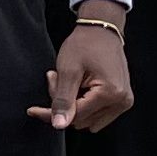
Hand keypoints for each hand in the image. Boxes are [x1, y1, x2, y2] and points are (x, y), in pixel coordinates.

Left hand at [36, 7, 134, 132]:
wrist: (102, 30)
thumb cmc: (85, 44)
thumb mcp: (68, 70)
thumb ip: (63, 99)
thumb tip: (59, 125)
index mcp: (111, 93)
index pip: (75, 116)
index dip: (51, 113)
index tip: (33, 110)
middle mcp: (121, 101)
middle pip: (80, 119)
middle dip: (63, 104)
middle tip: (56, 80)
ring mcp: (123, 102)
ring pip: (86, 119)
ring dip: (72, 105)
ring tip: (68, 81)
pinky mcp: (121, 101)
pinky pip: (95, 114)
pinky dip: (82, 104)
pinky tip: (77, 86)